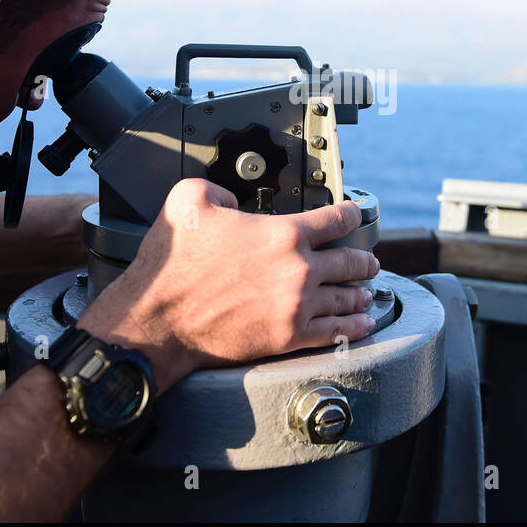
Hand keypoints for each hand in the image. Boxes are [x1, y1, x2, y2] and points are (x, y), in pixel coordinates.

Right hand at [78, 179, 378, 389]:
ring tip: (366, 292)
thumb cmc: (172, 266)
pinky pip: (334, 333)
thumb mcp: (189, 201)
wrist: (158, 320)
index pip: (336, 218)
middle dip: (363, 259)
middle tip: (368, 260)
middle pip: (351, 261)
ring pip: (346, 298)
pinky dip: (353, 328)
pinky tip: (360, 325)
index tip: (353, 215)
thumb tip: (232, 199)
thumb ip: (220, 188)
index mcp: (282, 234)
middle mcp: (298, 270)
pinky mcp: (288, 337)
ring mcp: (297, 306)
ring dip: (360, 293)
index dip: (350, 214)